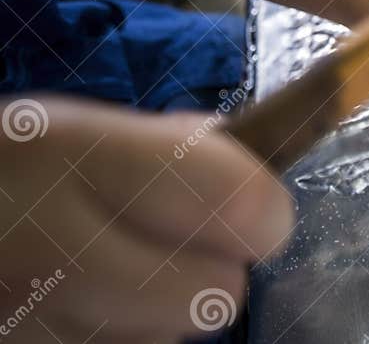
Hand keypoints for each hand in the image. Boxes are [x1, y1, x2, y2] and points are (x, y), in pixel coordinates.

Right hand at [0, 96, 292, 342]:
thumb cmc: (1, 165)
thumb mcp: (73, 126)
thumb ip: (169, 148)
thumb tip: (258, 185)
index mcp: (72, 152)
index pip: (235, 201)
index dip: (261, 211)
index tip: (254, 208)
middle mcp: (46, 244)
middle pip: (212, 297)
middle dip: (215, 271)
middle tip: (180, 244)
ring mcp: (21, 321)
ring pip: (165, 340)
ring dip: (161, 312)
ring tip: (112, 271)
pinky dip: (116, 338)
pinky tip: (80, 307)